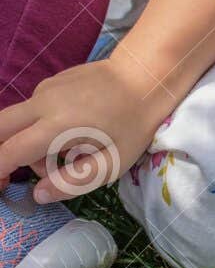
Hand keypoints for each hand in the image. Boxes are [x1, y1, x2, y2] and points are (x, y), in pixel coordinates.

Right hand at [0, 56, 170, 202]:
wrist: (147, 73)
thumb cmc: (134, 121)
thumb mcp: (112, 162)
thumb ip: (73, 182)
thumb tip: (38, 195)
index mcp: (56, 125)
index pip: (9, 152)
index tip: (0, 189)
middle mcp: (43, 103)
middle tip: (10, 176)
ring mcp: (46, 88)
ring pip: (16, 121)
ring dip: (25, 144)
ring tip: (65, 156)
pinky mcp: (52, 82)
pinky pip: (32, 110)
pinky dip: (38, 128)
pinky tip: (70, 134)